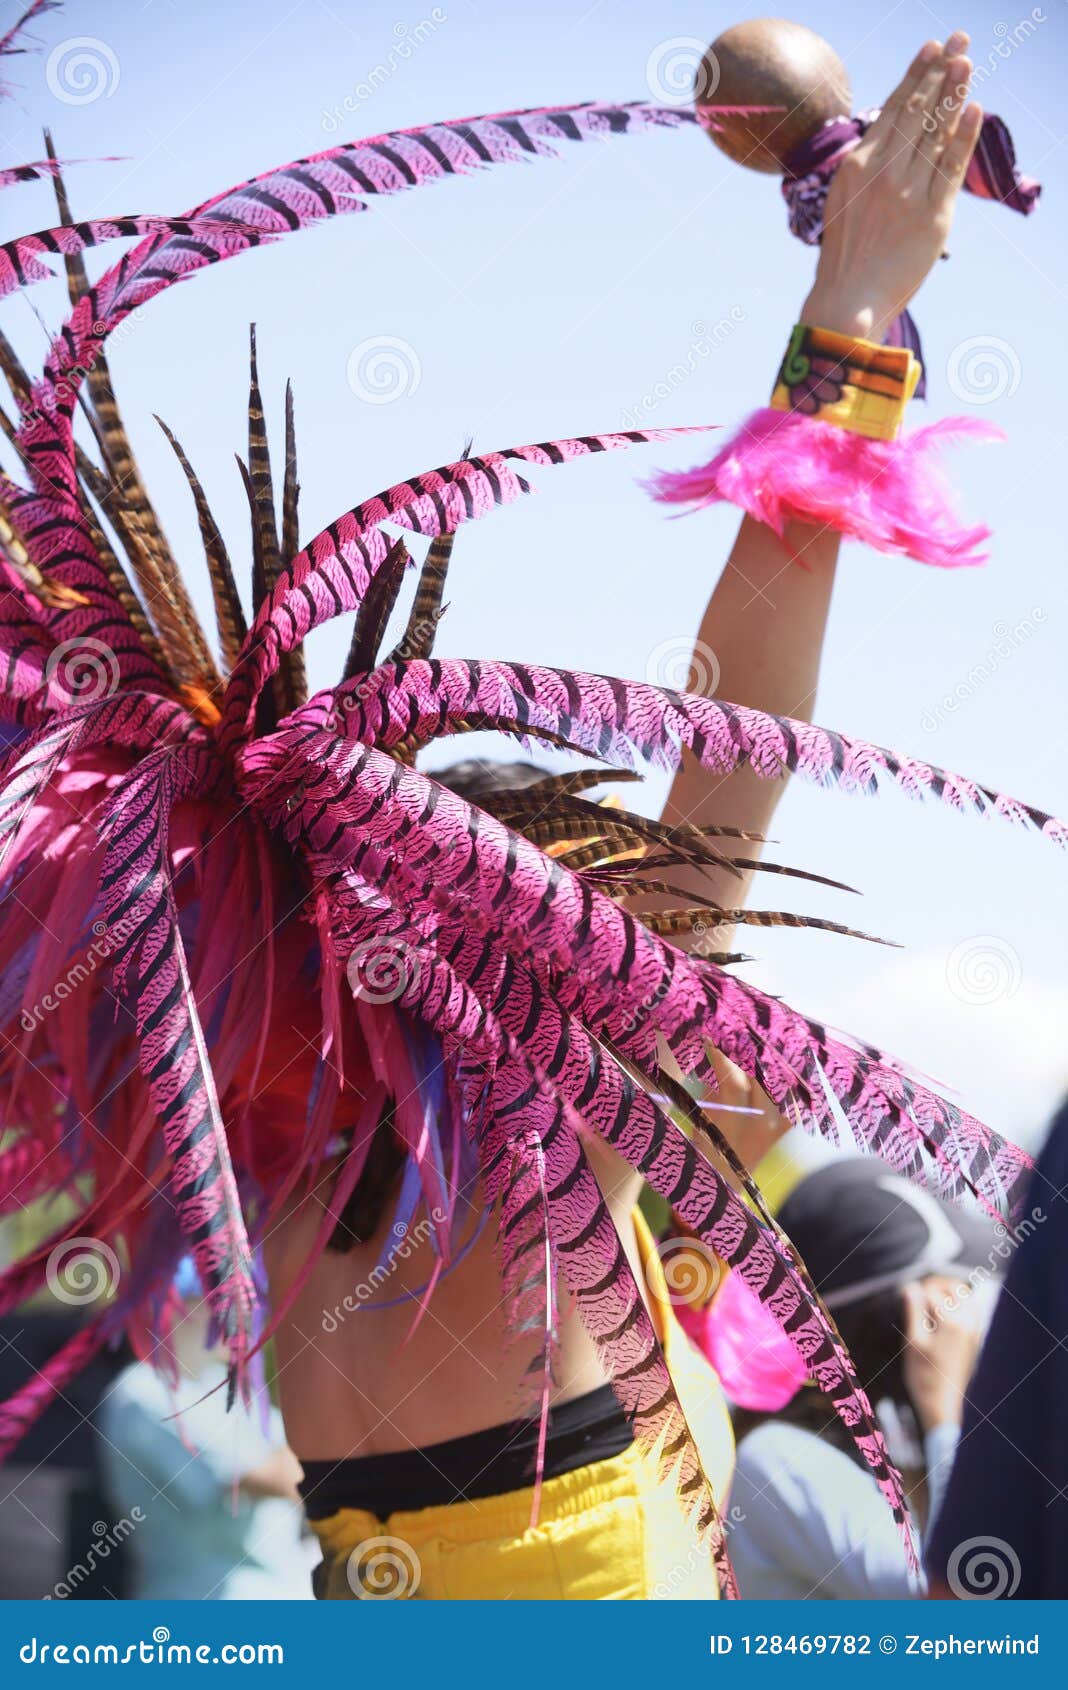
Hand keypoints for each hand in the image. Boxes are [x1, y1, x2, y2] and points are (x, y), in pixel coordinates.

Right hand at [801, 33, 982, 340]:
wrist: (847, 298)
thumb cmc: (846, 255)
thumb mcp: (845, 201)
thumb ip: (868, 168)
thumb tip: (891, 137)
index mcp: (858, 166)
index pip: (894, 110)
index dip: (916, 76)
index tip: (932, 49)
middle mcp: (882, 173)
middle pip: (917, 112)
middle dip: (940, 72)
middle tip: (959, 40)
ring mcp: (907, 194)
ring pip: (935, 134)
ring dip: (953, 94)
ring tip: (967, 63)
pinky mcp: (931, 217)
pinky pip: (952, 169)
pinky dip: (963, 137)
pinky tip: (974, 108)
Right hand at [901, 1276, 983, 1432]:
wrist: (941, 1404)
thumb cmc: (924, 1376)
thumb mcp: (913, 1341)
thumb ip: (913, 1311)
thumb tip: (910, 1287)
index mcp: (952, 1322)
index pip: (932, 1291)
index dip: (916, 1291)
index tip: (904, 1295)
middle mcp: (968, 1323)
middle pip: (955, 1288)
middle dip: (935, 1286)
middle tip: (917, 1292)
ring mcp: (975, 1332)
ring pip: (966, 1298)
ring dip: (948, 1293)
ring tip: (929, 1299)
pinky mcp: (975, 1340)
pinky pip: (972, 1312)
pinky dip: (959, 1306)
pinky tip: (943, 1314)